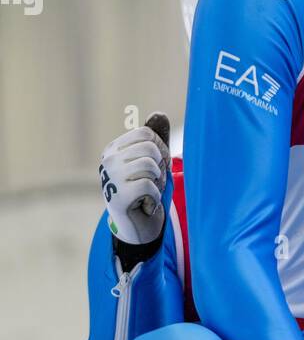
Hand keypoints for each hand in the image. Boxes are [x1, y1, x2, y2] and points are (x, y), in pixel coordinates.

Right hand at [98, 114, 170, 245]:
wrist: (137, 225)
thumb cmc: (145, 190)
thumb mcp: (151, 161)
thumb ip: (155, 138)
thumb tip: (158, 114)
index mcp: (113, 149)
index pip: (146, 134)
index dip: (160, 149)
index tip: (156, 166)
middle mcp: (108, 161)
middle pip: (150, 148)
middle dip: (161, 168)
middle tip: (153, 183)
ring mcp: (110, 178)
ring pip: (150, 166)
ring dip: (158, 183)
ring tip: (149, 193)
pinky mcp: (117, 197)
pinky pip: (149, 186)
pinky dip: (154, 198)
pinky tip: (145, 204)